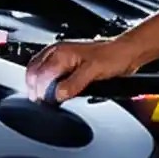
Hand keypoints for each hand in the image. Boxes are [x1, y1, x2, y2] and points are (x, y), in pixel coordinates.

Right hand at [24, 37, 141, 103]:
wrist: (125, 53)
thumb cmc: (112, 57)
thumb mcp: (92, 72)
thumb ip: (73, 83)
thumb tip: (57, 95)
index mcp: (60, 53)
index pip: (39, 75)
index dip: (40, 92)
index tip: (46, 104)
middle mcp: (57, 53)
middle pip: (33, 72)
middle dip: (34, 89)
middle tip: (42, 104)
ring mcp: (60, 57)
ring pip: (38, 71)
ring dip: (38, 86)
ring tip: (44, 100)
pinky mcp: (66, 63)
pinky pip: (47, 72)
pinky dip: (45, 83)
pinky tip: (52, 93)